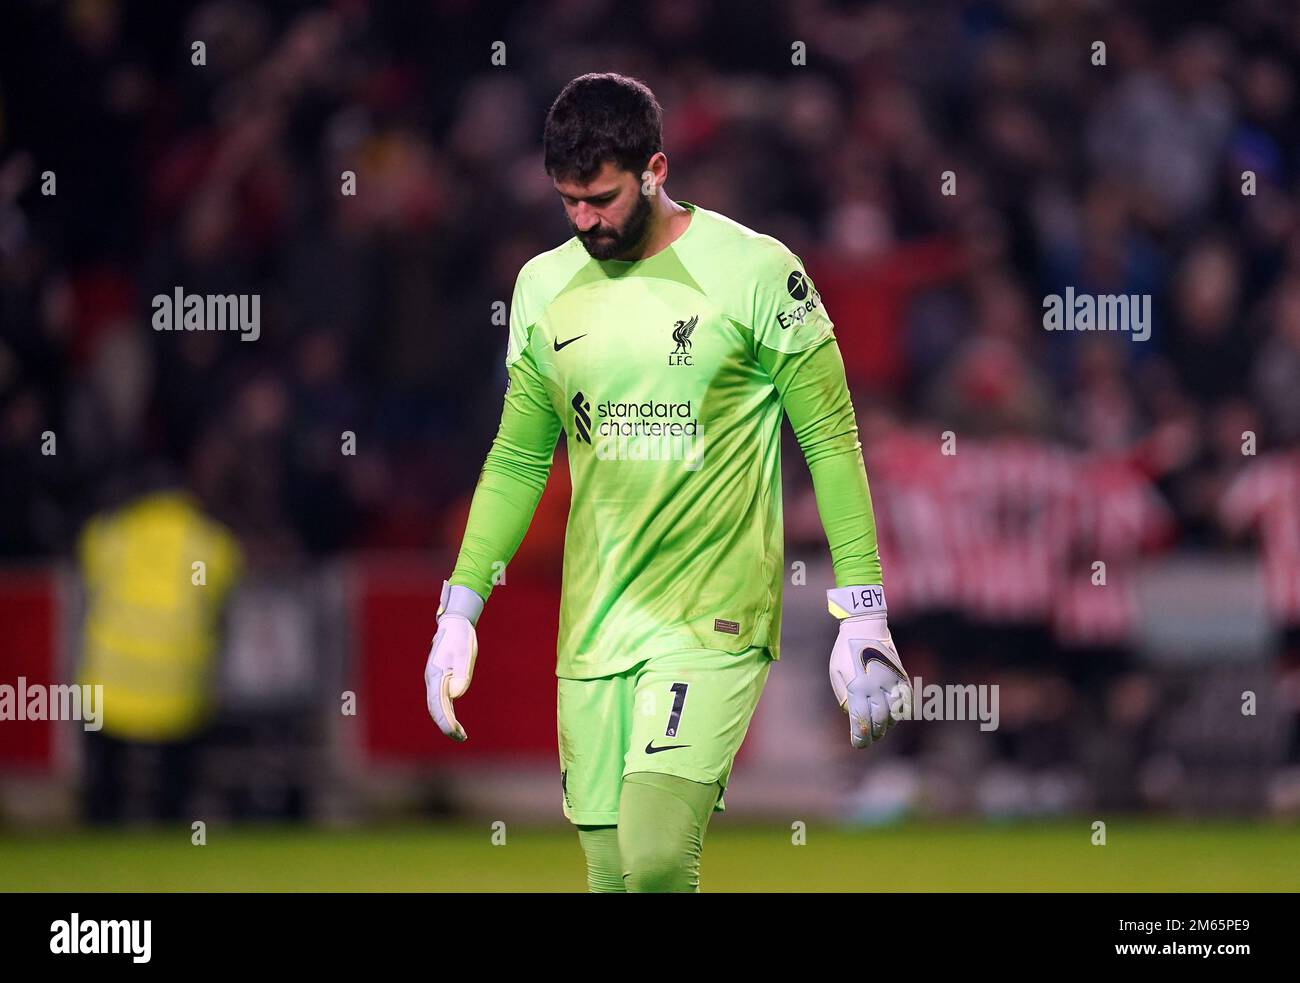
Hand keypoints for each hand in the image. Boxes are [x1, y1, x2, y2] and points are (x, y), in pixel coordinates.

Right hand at [424, 581, 483, 741]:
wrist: (455, 624)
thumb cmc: (461, 638)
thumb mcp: (465, 654)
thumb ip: (462, 674)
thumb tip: (456, 695)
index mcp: (436, 675)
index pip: (438, 704)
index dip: (446, 721)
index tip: (455, 732)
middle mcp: (432, 679)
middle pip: (435, 709)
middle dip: (446, 726)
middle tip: (460, 738)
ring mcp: (435, 680)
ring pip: (437, 706)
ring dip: (446, 722)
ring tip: (460, 735)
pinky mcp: (441, 679)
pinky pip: (441, 701)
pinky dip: (447, 713)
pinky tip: (455, 722)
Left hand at [827, 585, 910, 748]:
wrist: (865, 627)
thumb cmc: (844, 651)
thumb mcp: (835, 673)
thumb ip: (843, 695)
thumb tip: (853, 714)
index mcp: (856, 687)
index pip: (860, 720)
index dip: (860, 737)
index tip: (858, 745)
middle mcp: (875, 687)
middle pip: (877, 720)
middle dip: (873, 734)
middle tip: (869, 740)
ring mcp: (890, 681)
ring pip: (894, 713)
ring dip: (886, 725)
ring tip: (879, 729)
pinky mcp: (900, 676)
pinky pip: (905, 701)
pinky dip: (901, 712)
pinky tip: (894, 716)